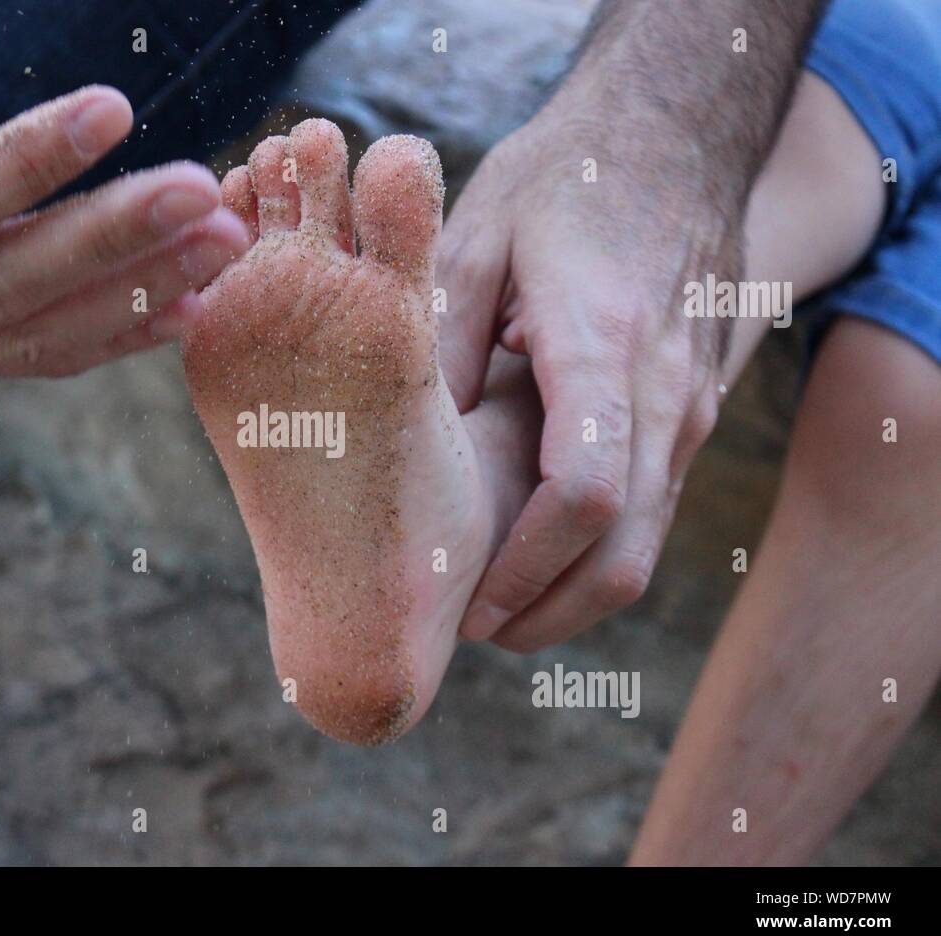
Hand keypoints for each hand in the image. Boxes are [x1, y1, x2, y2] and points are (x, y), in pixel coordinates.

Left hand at [438, 105, 738, 651]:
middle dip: (548, 612)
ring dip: (575, 594)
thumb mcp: (478, 238)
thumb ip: (439, 341)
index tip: (468, 606)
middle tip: (473, 631)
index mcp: (603, 346)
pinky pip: (656, 506)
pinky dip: (602, 551)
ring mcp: (693, 405)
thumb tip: (406, 441)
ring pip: (647, 541)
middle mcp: (665, 392)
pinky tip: (542, 553)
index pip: (584, 497)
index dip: (524, 571)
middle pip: (624, 551)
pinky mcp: (697, 408)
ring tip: (498, 611)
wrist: (676, 134)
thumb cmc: (566, 179)